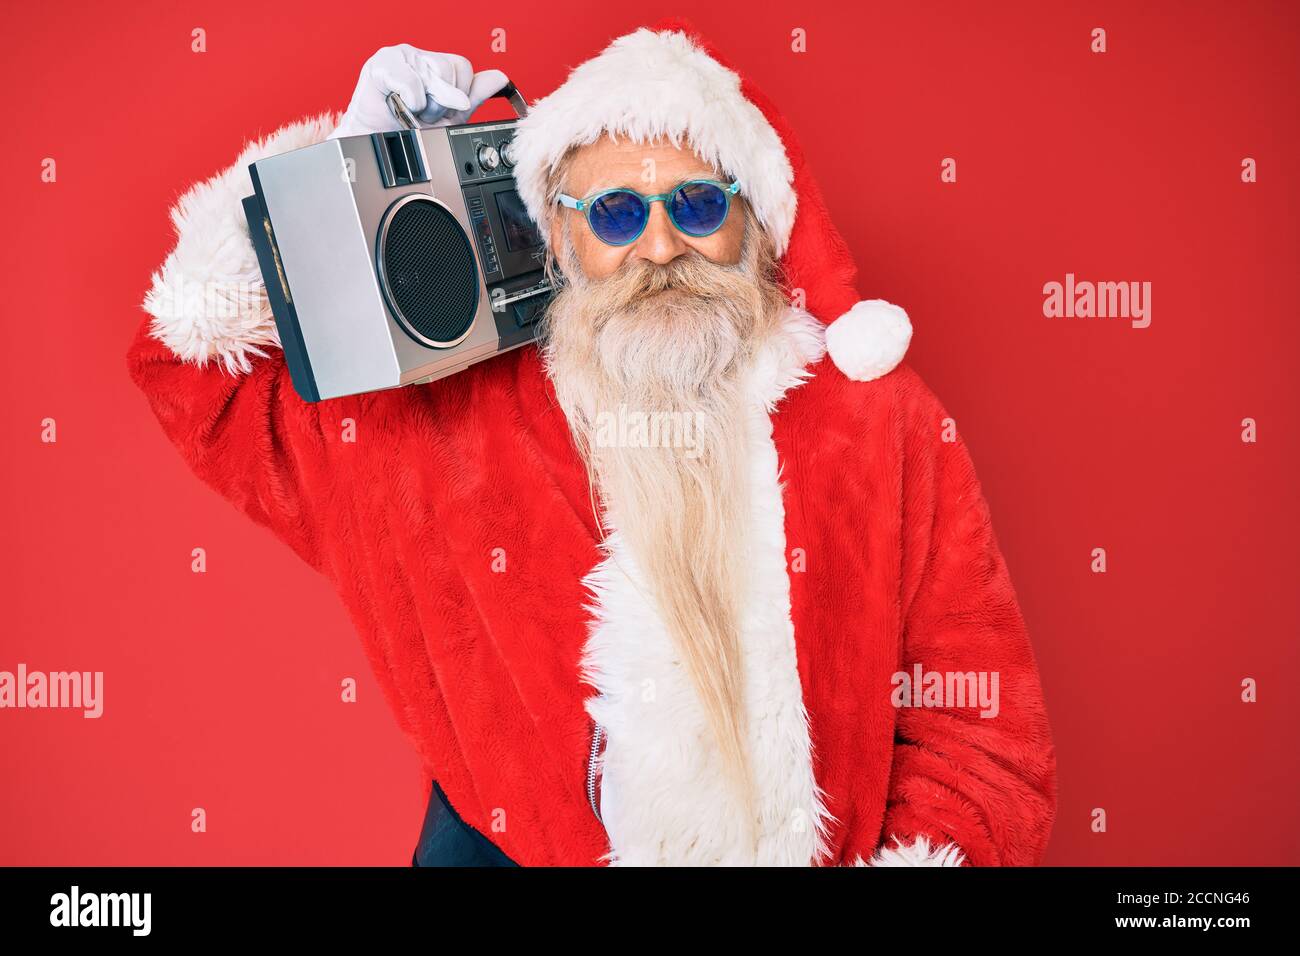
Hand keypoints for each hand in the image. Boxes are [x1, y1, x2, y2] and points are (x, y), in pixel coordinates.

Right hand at [329, 44, 508, 138]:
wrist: (378, 145)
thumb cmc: (408, 132)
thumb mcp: (450, 118)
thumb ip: (476, 96)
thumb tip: (500, 78)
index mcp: (435, 66)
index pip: (464, 68)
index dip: (459, 96)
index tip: (445, 112)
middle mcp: (420, 57)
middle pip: (453, 70)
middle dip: (444, 102)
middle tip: (425, 115)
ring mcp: (402, 57)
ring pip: (435, 74)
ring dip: (427, 104)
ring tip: (413, 112)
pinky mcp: (382, 63)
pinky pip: (413, 82)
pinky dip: (411, 101)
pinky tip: (401, 106)